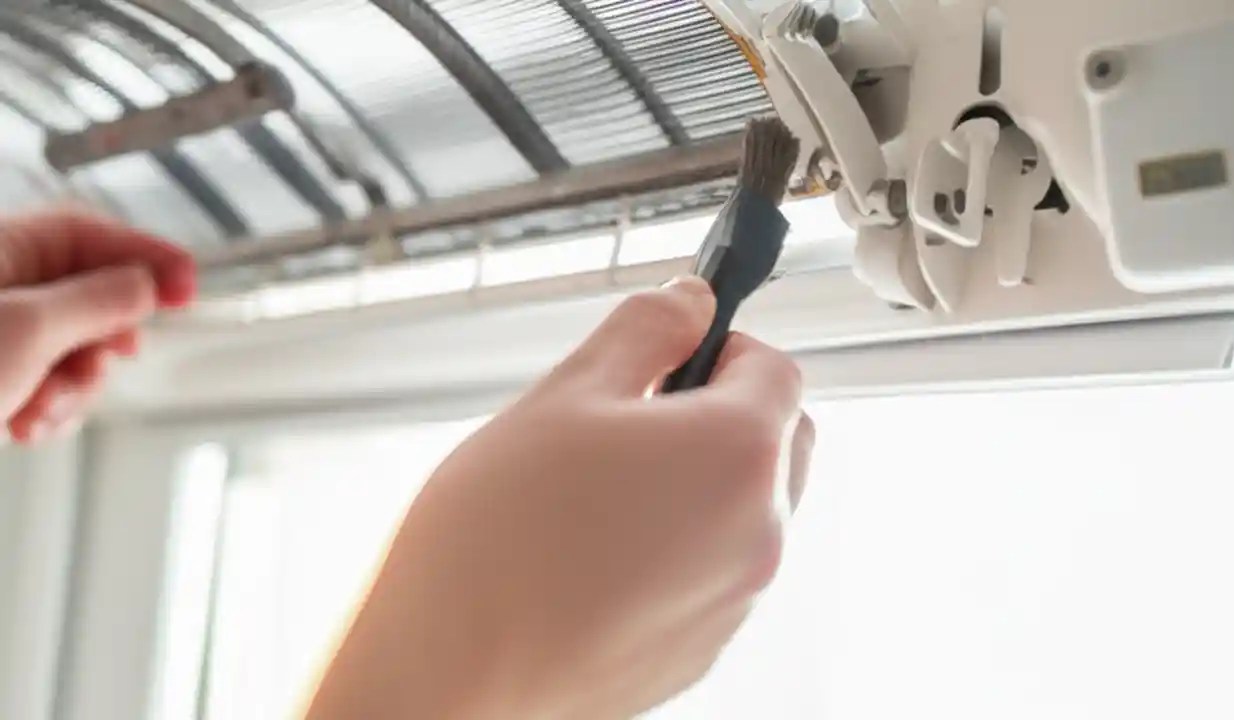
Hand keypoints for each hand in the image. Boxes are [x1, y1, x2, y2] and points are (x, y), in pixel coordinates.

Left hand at [0, 209, 195, 442]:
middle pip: (86, 295)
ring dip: (71, 386)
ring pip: (68, 348)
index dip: (144, 256)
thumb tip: (145, 281)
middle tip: (104, 360)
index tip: (186, 286)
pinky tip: (21, 425)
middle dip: (101, 340)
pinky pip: (40, 383)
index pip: (88, 233)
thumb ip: (98, 299)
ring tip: (39, 408)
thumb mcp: (27, 331)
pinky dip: (44, 406)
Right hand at [308, 277, 814, 719]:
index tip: (673, 354)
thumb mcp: (566, 395)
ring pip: (748, 510)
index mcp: (736, 455)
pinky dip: (682, 547)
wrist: (450, 675)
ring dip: (702, 482)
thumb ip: (644, 331)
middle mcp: (758, 533)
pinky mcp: (703, 647)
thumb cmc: (493, 542)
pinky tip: (601, 552)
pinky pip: (716, 572)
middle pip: (778, 442)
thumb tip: (690, 303)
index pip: (777, 369)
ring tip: (604, 492)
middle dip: (725, 413)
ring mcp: (734, 599)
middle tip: (638, 417)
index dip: (724, 346)